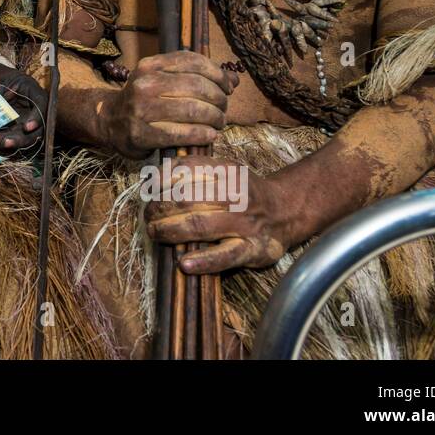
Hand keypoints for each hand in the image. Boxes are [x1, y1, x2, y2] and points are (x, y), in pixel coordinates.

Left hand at [0, 62, 45, 151]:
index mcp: (32, 90)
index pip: (41, 104)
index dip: (37, 117)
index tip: (27, 127)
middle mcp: (32, 108)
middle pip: (36, 128)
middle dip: (20, 138)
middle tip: (5, 142)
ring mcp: (25, 120)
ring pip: (22, 137)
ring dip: (6, 142)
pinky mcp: (15, 128)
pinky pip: (9, 138)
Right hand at [106, 51, 237, 158]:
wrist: (110, 121)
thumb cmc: (144, 100)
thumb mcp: (164, 80)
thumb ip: (196, 77)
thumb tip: (234, 79)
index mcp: (150, 66)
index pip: (193, 62)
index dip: (217, 74)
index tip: (228, 86)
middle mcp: (144, 84)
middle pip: (197, 87)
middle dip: (219, 99)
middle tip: (223, 109)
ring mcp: (141, 110)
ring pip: (192, 110)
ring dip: (214, 118)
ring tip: (218, 123)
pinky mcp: (141, 134)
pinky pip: (181, 134)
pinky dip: (201, 135)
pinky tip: (209, 135)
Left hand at [145, 156, 293, 273]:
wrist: (286, 211)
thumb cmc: (245, 191)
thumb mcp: (225, 170)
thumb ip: (196, 170)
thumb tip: (155, 175)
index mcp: (228, 173)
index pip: (187, 171)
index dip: (162, 180)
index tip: (149, 189)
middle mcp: (236, 196)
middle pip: (187, 199)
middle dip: (160, 208)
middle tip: (148, 215)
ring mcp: (244, 224)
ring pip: (200, 226)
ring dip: (170, 231)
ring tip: (154, 233)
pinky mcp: (252, 249)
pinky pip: (225, 256)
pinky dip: (203, 261)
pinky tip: (184, 264)